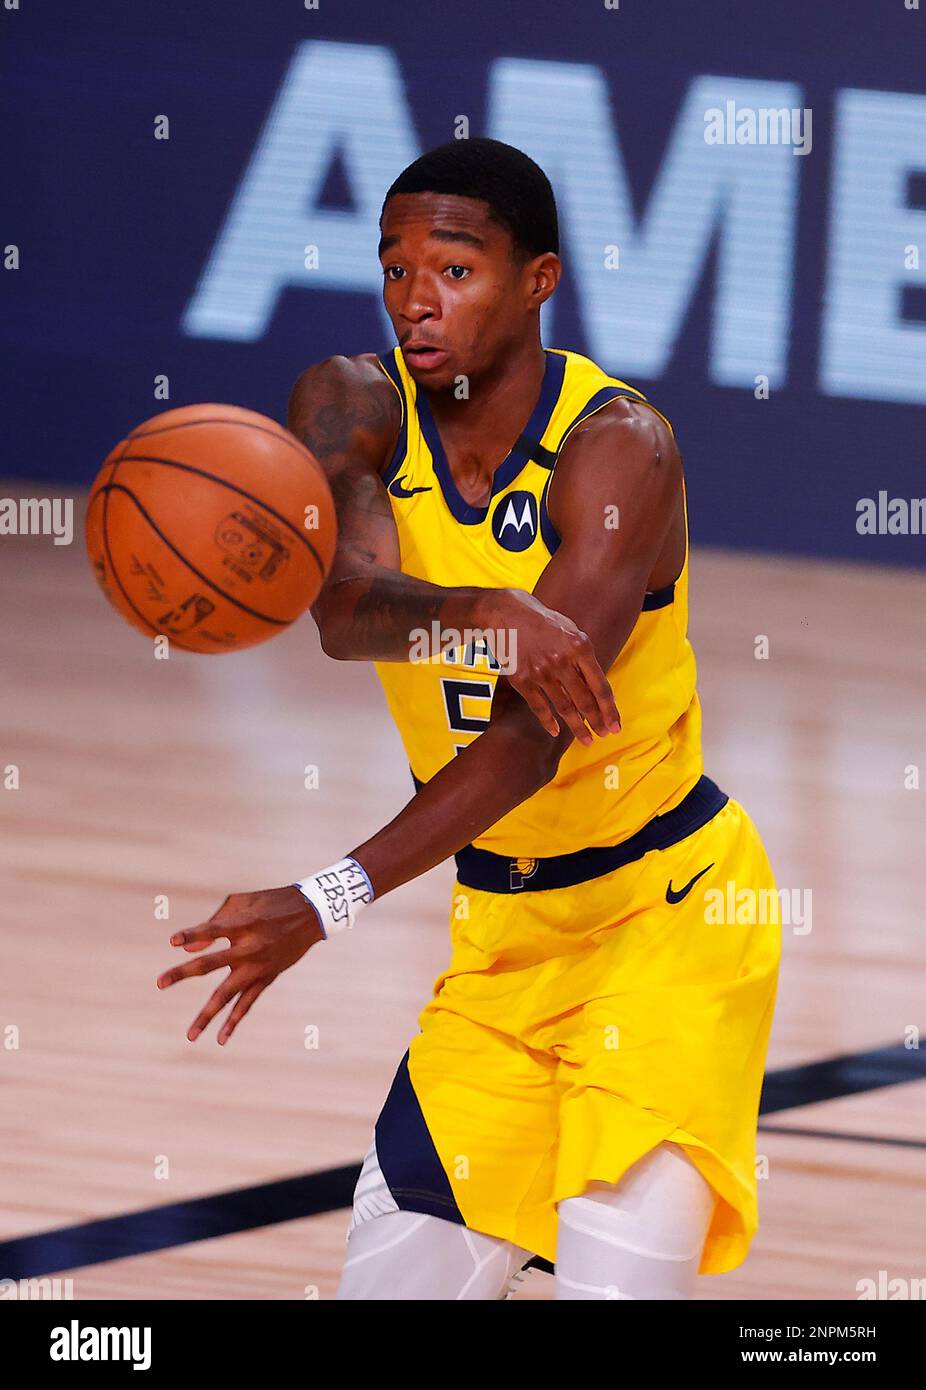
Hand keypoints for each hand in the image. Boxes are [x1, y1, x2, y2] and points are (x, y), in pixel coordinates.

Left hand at [157, 886, 322, 1043]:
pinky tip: (221, 1039)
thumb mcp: (241, 902)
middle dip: (183, 972)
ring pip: (227, 994)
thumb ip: (212, 924)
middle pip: (210, 963)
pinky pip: (247, 1003)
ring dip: (207, 1015)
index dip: (192, 935)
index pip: (211, 930)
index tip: (173, 942)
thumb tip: (187, 951)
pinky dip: (234, 1020)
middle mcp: (249, 947)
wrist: (309, 915)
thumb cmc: (268, 903)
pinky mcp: (266, 978)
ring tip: (191, 1036)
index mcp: (242, 923)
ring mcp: (258, 966)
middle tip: (159, 983)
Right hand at [486, 588, 620, 744]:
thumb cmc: (539, 619)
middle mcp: (562, 661)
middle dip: (597, 721)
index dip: (609, 709)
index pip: (600, 686)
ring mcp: (541, 672)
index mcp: (580, 646)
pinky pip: (538, 706)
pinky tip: (555, 731)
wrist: (503, 611)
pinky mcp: (521, 679)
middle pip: (585, 700)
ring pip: (564, 707)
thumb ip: (582, 655)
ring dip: (577, 727)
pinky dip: (548, 721)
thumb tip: (594, 682)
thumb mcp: (569, 629)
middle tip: (604, 735)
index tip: (616, 725)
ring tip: (586, 739)